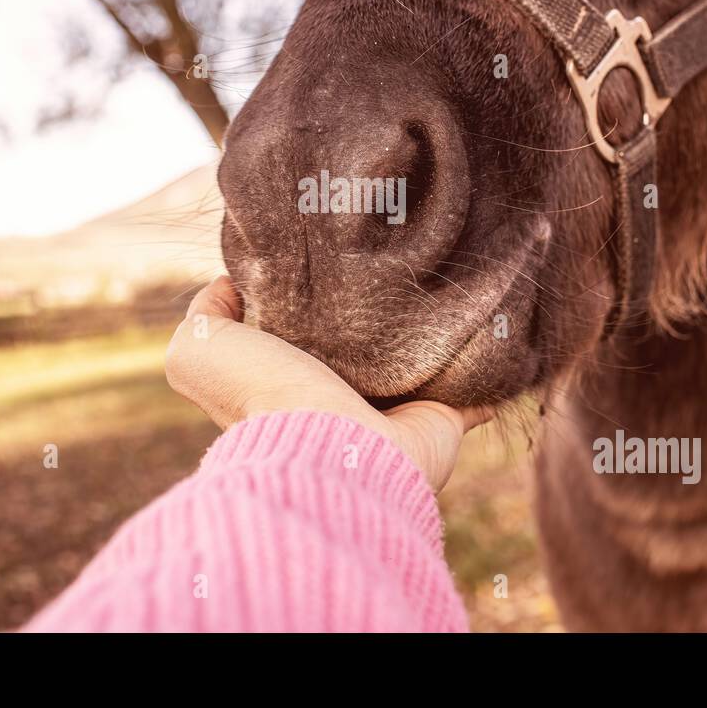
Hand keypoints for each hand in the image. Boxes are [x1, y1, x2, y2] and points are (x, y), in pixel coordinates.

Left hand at [165, 276, 491, 490]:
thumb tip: (231, 283)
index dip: (315, 300)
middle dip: (384, 315)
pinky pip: (478, 391)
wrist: (331, 453)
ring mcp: (395, 414)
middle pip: (371, 349)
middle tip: (406, 259)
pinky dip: (494, 370)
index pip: (307, 335)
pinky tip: (506, 332)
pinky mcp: (441, 422)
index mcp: (292, 380)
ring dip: (441, 336)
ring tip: (459, 282)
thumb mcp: (200, 348)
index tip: (333, 254)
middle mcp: (343, 398)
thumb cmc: (263, 396)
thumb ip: (206, 313)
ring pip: (425, 365)